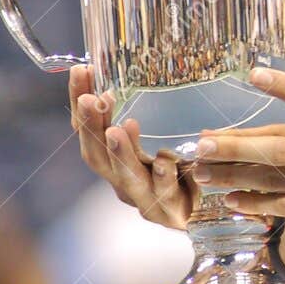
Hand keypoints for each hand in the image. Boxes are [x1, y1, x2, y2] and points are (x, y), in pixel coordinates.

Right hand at [69, 65, 194, 230]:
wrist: (205, 212)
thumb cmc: (178, 170)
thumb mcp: (157, 137)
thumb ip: (142, 115)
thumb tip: (127, 74)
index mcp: (113, 161)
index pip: (88, 130)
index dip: (80, 103)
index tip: (81, 70)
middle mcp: (121, 181)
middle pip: (98, 155)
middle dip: (92, 127)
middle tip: (91, 98)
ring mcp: (144, 199)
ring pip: (126, 178)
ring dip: (121, 153)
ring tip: (117, 129)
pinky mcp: (171, 213)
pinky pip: (165, 196)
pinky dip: (163, 178)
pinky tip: (164, 161)